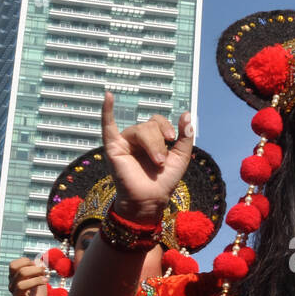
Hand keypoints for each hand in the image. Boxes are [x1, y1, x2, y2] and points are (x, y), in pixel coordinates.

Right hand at [7, 257, 48, 295]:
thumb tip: (40, 261)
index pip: (13, 265)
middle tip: (45, 271)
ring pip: (20, 286)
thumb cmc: (37, 291)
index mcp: (15, 277)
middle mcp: (13, 285)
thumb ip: (39, 268)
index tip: (36, 264)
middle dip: (35, 269)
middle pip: (20, 273)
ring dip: (35, 281)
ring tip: (46, 280)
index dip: (25, 262)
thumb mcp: (39, 277)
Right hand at [101, 92, 193, 219]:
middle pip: (149, 125)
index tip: (173, 139)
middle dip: (159, 142)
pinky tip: (109, 96)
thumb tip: (187, 113)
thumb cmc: (164, 181)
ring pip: (140, 130)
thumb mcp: (181, 157)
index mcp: (151, 138)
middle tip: (161, 161)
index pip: (157, 121)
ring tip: (157, 162)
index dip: (167, 126)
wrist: (151, 199)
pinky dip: (107, 111)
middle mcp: (136, 138)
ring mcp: (124, 141)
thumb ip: (186, 136)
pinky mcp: (113, 147)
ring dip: (152, 145)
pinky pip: (108, 125)